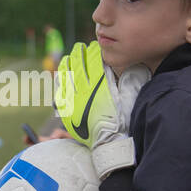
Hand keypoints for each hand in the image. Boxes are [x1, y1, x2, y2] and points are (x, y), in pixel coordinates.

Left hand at [55, 42, 146, 177]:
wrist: (108, 145)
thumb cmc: (123, 122)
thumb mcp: (130, 99)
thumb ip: (129, 79)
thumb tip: (131, 64)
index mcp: (100, 87)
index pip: (93, 62)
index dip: (93, 52)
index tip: (94, 46)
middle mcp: (83, 92)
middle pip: (78, 66)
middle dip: (79, 54)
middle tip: (80, 47)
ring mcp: (72, 102)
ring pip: (65, 77)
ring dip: (67, 64)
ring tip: (69, 57)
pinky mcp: (66, 112)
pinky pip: (59, 92)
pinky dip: (60, 82)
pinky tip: (62, 77)